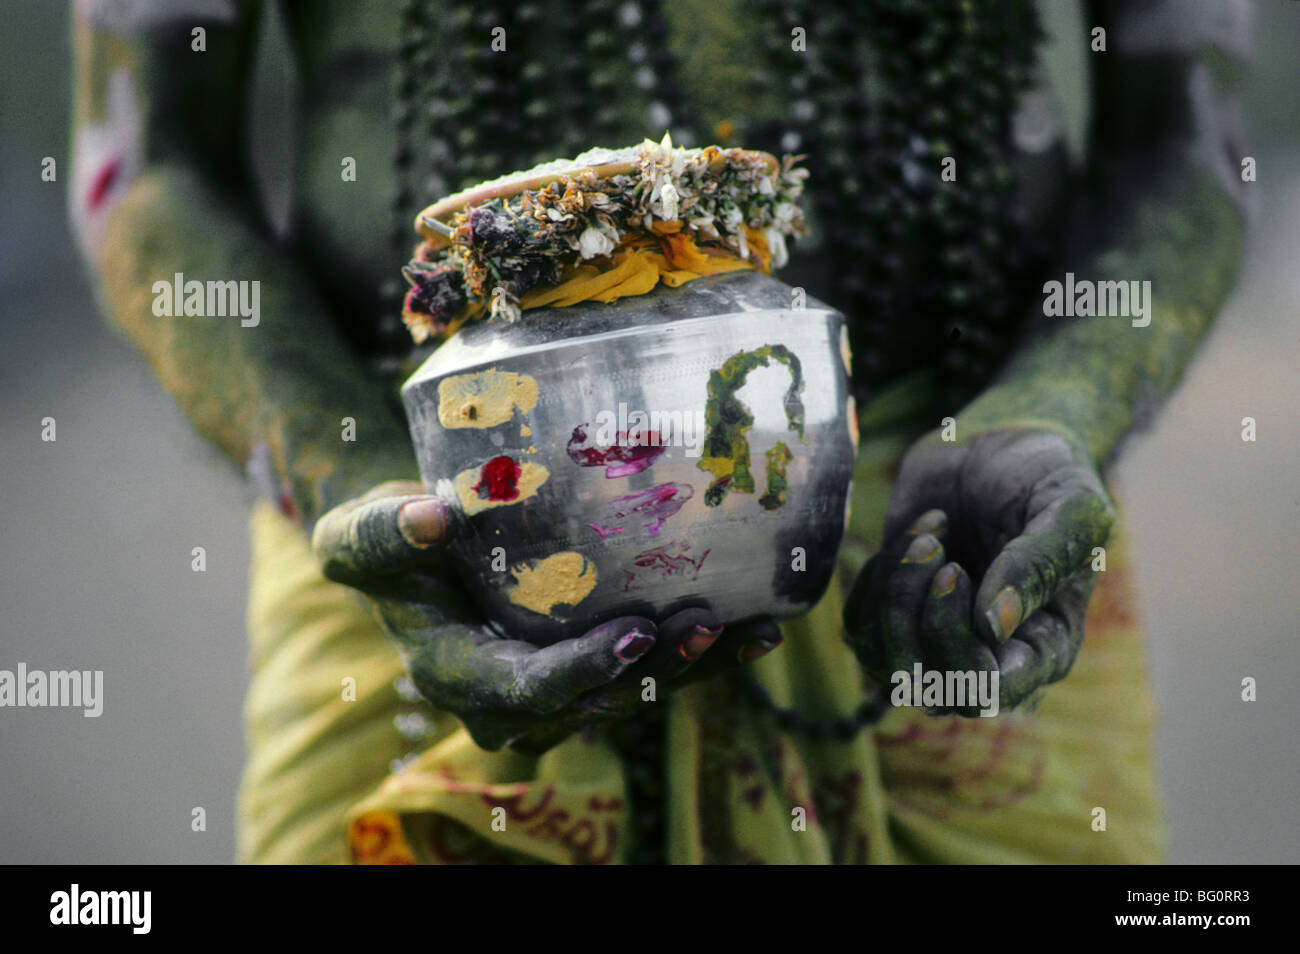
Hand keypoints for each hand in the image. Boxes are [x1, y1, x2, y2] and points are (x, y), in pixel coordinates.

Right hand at [311, 481, 782, 752]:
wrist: (419, 547)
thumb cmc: (390, 542)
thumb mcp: (359, 534)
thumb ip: (382, 531)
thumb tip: (428, 516)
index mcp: (459, 677)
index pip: (525, 692)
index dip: (580, 673)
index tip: (632, 633)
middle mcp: (515, 699)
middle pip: (596, 699)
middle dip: (655, 671)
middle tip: (704, 624)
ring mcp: (561, 686)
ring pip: (638, 690)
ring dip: (697, 666)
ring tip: (752, 629)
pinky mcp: (595, 662)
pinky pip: (655, 666)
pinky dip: (707, 651)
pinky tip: (760, 624)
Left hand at [843, 427, 1112, 713]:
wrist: (1002, 442)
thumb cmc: (1047, 474)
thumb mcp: (1069, 505)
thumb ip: (1040, 563)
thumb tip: (994, 627)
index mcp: (1044, 648)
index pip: (985, 692)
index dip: (954, 644)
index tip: (954, 571)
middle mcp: (990, 657)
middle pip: (926, 687)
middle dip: (915, 617)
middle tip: (934, 549)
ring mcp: (938, 640)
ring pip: (884, 661)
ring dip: (895, 590)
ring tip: (930, 532)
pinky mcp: (897, 613)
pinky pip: (860, 628)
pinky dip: (875, 577)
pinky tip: (913, 536)